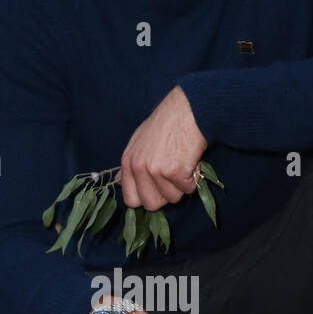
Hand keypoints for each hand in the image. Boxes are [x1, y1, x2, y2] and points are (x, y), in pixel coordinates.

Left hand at [115, 86, 206, 210]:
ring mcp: (157, 170)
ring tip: (182, 163)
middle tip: (173, 179)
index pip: (131, 200)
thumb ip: (130, 166)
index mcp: (128, 162)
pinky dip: (194, 178)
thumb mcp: (139, 142)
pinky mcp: (176, 171)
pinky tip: (191, 161)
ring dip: (182, 185)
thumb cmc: (165, 124)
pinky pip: (189, 188)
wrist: (186, 109)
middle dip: (165, 196)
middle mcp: (139, 168)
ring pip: (173, 198)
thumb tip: (118, 182)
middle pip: (151, 204)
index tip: (156, 191)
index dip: (146, 198)